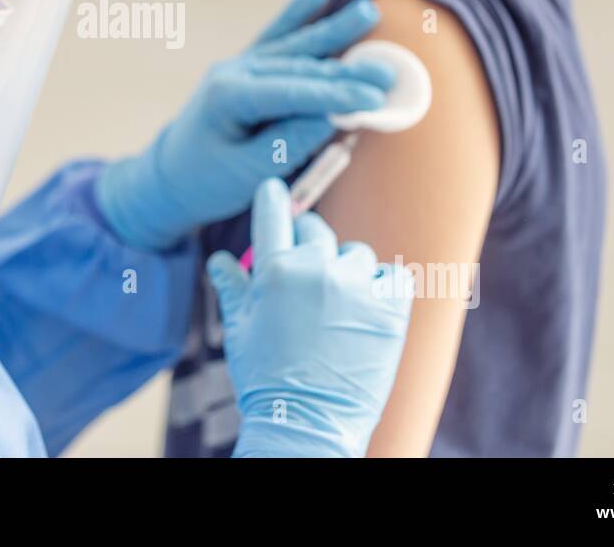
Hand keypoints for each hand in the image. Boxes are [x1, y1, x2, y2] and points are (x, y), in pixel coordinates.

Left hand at [95, 0, 393, 250]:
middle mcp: (234, 71)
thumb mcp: (245, 174)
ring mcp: (240, 65)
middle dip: (348, 70)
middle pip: (300, 67)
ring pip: (295, 47)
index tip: (374, 99)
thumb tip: (328, 118)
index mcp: (227, 96)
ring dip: (334, 32)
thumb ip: (284, 144)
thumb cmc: (206, 182)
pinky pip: (277, 37)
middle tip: (390, 71)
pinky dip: (298, 14)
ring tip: (369, 12)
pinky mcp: (247, 68)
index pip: (292, 93)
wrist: (171, 177)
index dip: (335, 96)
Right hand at [214, 179, 412, 457]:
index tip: (274, 190)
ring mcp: (356, 287)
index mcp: (274, 271)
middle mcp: (316, 270)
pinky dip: (383, 286)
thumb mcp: (240, 331)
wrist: (308, 423)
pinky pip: (393, 276)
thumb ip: (233, 288)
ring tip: (337, 306)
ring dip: (346, 271)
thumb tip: (220, 259)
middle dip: (306, 241)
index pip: (273, 214)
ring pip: (354, 255)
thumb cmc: (266, 379)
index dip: (272, 198)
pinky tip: (369, 307)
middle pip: (316, 230)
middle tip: (305, 269)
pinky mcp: (390, 307)